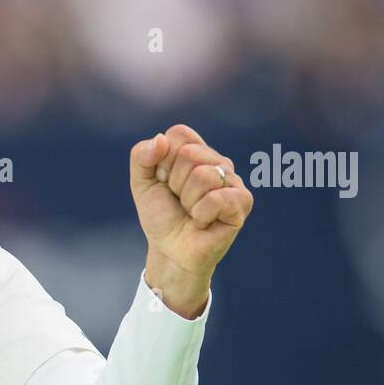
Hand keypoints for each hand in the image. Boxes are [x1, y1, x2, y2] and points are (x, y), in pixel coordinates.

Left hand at [129, 124, 253, 317]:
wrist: (171, 251)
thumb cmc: (161, 216)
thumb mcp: (141, 183)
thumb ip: (141, 156)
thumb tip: (160, 139)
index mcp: (197, 151)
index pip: (179, 134)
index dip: (163, 161)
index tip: (164, 181)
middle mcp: (219, 161)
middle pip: (189, 154)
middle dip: (174, 183)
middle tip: (179, 200)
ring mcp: (233, 180)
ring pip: (203, 175)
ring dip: (187, 201)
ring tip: (192, 212)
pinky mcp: (242, 202)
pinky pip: (217, 198)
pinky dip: (201, 214)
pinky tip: (204, 222)